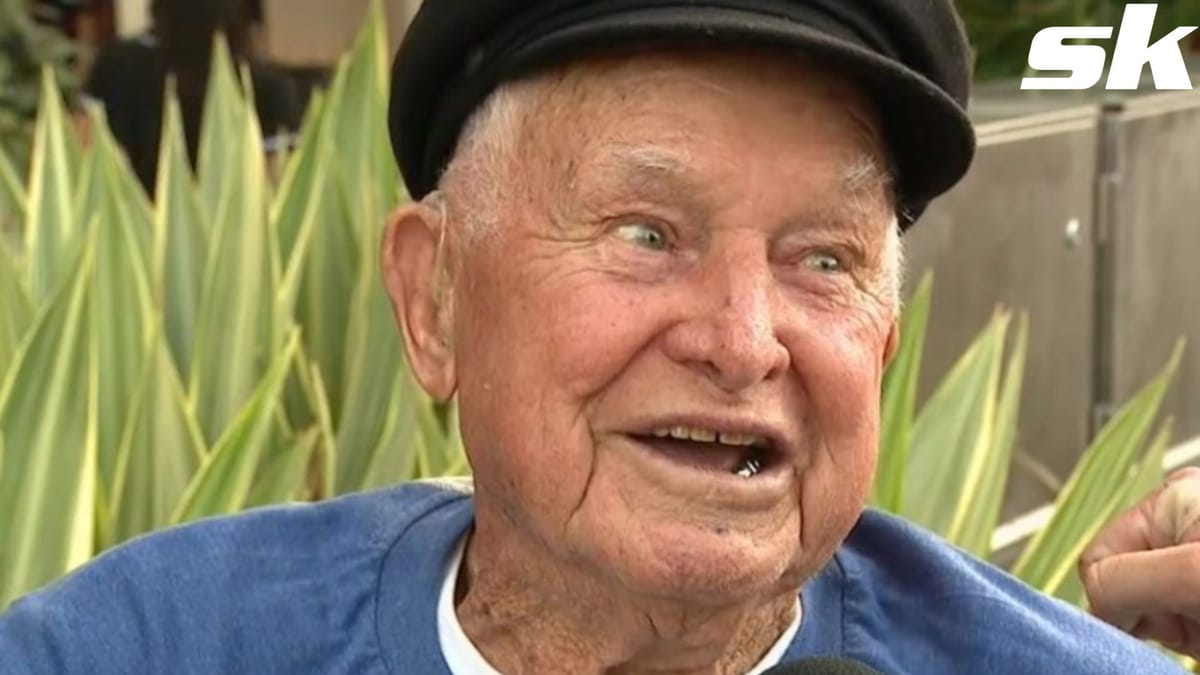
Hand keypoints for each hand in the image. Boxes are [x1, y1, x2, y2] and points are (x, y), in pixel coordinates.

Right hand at [1080, 468, 1199, 656]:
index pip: (1097, 558)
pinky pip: (1176, 627)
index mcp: (1168, 501)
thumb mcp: (1190, 572)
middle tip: (1191, 617)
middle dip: (1151, 615)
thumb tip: (1094, 606)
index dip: (1116, 594)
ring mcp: (1193, 566)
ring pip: (1151, 612)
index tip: (1154, 614)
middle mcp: (1179, 530)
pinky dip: (1189, 640)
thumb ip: (1122, 580)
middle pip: (1123, 586)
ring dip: (1175, 632)